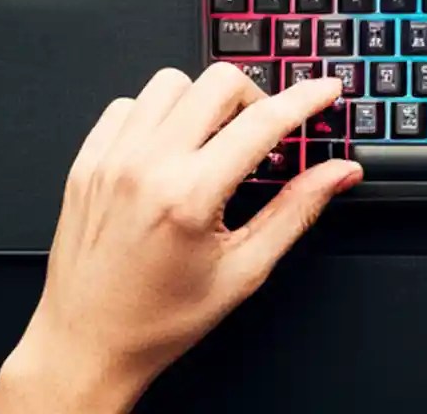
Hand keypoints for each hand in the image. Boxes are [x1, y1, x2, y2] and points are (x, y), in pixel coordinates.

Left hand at [0, 64, 361, 412]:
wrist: (87, 343)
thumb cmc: (161, 318)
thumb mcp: (245, 269)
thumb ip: (297, 210)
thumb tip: (339, 173)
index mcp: (190, 196)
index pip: (263, 121)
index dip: (305, 98)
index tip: (325, 89)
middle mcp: (146, 167)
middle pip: (218, 82)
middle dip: (255, 98)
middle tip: (263, 133)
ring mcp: (110, 159)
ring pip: (171, 83)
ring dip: (204, 102)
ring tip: (214, 141)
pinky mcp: (86, 162)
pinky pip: (128, 105)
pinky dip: (159, 115)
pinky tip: (171, 149)